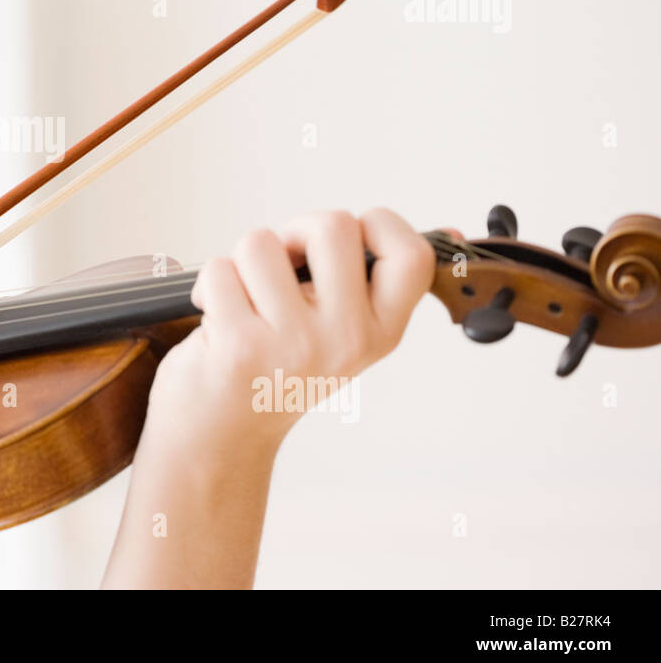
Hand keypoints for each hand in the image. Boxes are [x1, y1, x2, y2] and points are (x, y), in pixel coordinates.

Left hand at [146, 208, 438, 455]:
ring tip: (244, 301)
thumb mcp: (341, 333)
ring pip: (261, 242)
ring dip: (240, 263)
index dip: (378, 224)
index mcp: (380, 333)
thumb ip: (375, 282)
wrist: (220, 438)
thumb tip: (454, 232)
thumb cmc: (275, 370)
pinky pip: (219, 269)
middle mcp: (345, 341)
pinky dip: (207, 286)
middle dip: (295, 230)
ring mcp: (293, 345)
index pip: (411, 256)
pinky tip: (216, 319)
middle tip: (282, 265)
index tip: (348, 240)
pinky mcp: (239, 346)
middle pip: (334, 226)